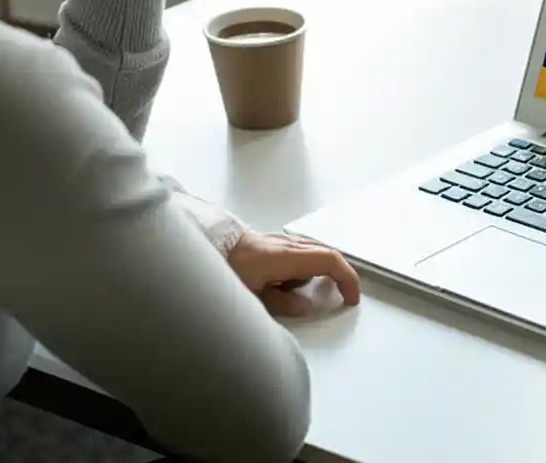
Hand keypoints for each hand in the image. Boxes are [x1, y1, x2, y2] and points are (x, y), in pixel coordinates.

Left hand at [226, 232, 362, 315]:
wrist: (195, 245)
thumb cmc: (221, 270)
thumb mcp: (250, 296)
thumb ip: (282, 303)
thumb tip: (306, 305)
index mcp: (285, 256)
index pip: (330, 261)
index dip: (347, 279)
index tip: (350, 298)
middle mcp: (285, 244)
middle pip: (326, 253)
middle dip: (336, 276)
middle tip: (338, 296)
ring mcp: (277, 240)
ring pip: (309, 254)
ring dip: (309, 275)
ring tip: (285, 294)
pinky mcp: (268, 242)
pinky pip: (295, 253)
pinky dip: (296, 270)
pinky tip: (274, 284)